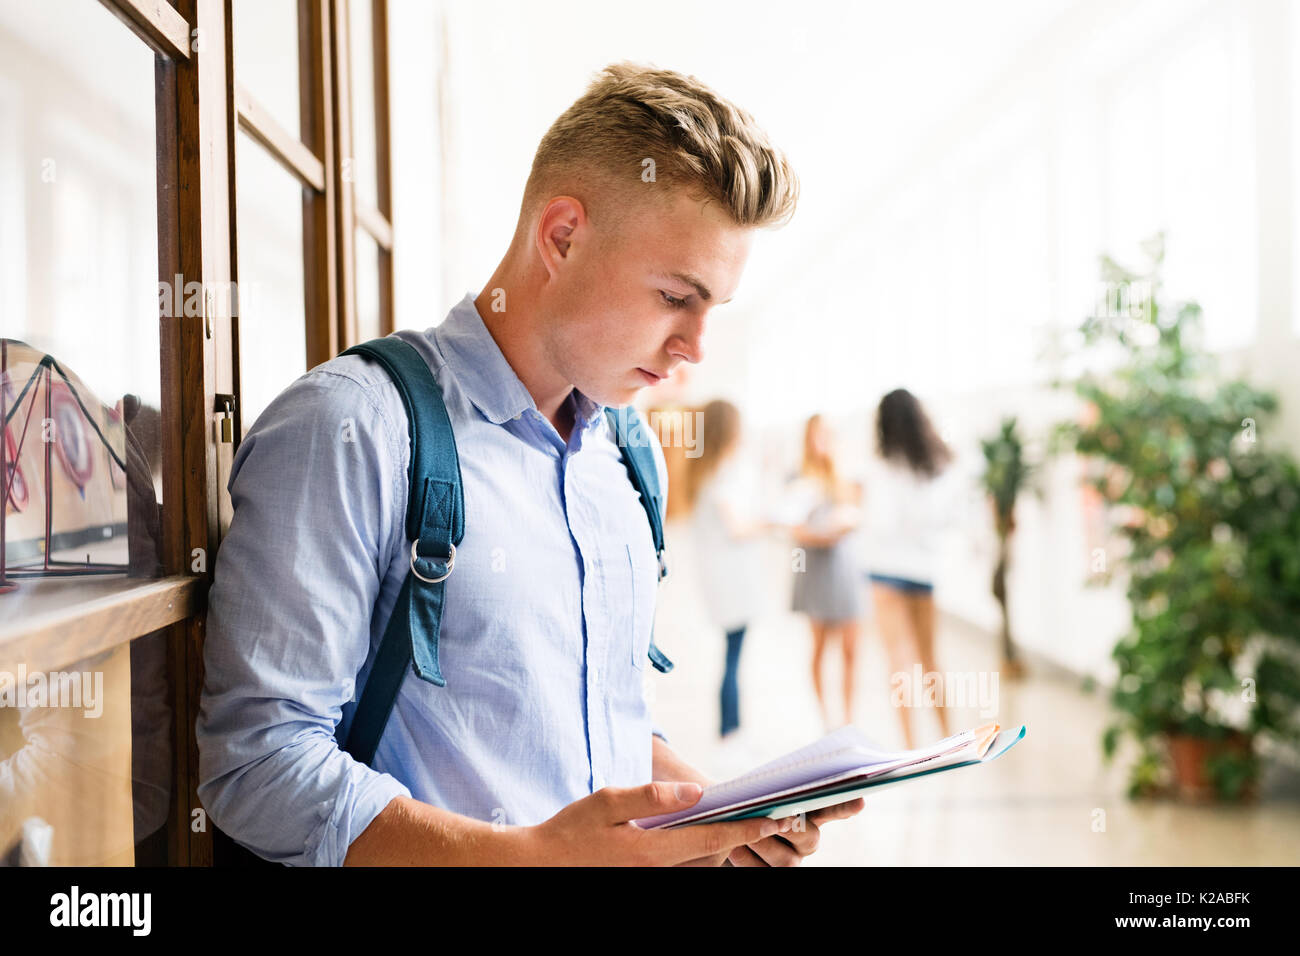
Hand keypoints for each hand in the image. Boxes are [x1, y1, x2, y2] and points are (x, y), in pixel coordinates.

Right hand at [521, 781, 789, 865]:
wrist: (540, 864)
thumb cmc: (571, 830)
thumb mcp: (608, 801)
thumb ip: (652, 797)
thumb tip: (696, 792)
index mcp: (653, 850)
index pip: (713, 840)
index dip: (748, 830)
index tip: (776, 818)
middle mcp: (658, 868)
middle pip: (713, 852)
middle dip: (743, 834)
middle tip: (773, 813)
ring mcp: (651, 874)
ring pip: (700, 859)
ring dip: (723, 840)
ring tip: (748, 817)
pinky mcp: (644, 873)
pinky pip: (682, 861)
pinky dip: (701, 846)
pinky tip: (707, 827)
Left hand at [725, 798, 865, 866]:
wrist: (723, 823)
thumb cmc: (746, 801)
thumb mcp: (759, 791)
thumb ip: (774, 788)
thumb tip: (780, 780)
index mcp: (810, 814)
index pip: (834, 808)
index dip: (846, 807)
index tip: (859, 800)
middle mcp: (807, 840)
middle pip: (809, 838)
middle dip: (791, 828)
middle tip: (777, 817)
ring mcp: (791, 860)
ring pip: (786, 860)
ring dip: (763, 845)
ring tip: (744, 833)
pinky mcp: (770, 872)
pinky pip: (762, 871)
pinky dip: (747, 859)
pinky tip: (734, 847)